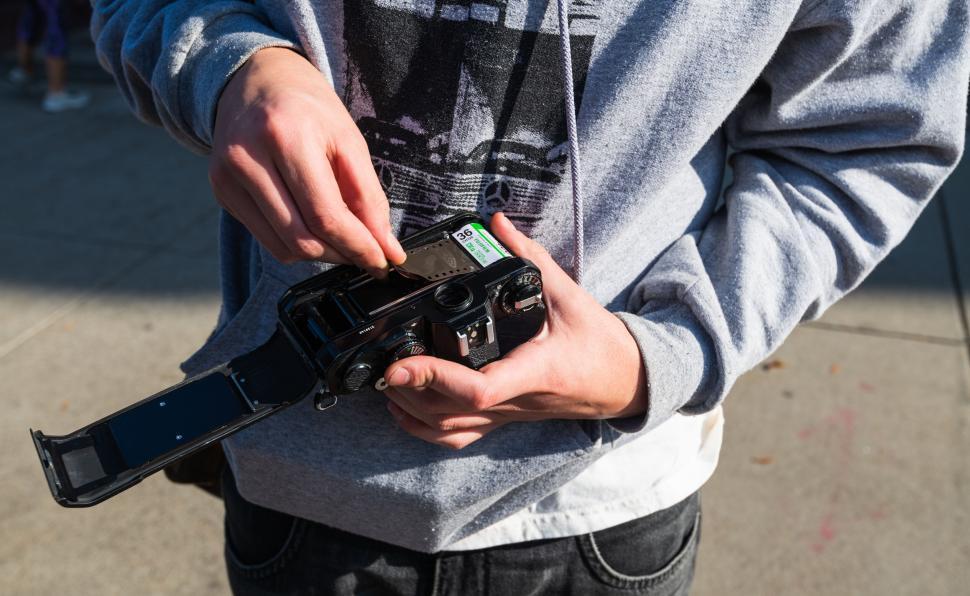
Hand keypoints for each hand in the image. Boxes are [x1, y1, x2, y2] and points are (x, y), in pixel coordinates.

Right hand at [209, 47, 405, 276]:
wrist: (257, 80)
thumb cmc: (308, 108)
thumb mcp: (349, 141)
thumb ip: (369, 198)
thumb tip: (386, 249)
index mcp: (286, 136)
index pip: (325, 214)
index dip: (357, 246)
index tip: (382, 260)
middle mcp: (248, 157)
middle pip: (301, 238)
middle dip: (341, 254)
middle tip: (365, 252)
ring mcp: (227, 177)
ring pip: (283, 247)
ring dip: (320, 253)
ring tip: (341, 239)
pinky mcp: (221, 192)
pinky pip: (266, 240)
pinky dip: (295, 245)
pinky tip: (311, 226)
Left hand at [382, 213, 648, 448]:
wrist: (624, 382)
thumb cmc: (601, 345)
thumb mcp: (570, 296)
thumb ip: (531, 258)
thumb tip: (496, 223)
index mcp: (533, 372)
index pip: (478, 388)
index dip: (434, 379)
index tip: (400, 365)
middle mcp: (515, 401)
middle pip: (450, 415)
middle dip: (408, 395)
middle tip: (382, 365)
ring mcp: (507, 416)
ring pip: (449, 431)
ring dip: (411, 413)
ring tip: (388, 383)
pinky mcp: (503, 420)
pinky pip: (458, 438)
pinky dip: (426, 430)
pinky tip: (406, 410)